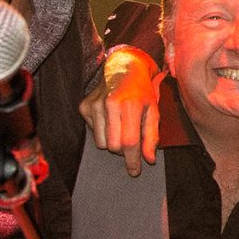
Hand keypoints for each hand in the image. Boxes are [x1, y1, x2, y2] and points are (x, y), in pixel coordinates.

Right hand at [81, 46, 162, 177]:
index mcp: (129, 105)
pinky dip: (104, 132)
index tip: (134, 171)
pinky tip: (111, 118)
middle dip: (124, 151)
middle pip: (114, 146)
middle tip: (132, 143)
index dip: (133, 160)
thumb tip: (149, 159)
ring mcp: (94, 105)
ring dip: (113, 142)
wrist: (123, 67)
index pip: (129, 142)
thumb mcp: (154, 111)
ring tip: (122, 127)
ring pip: (102, 143)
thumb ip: (152, 136)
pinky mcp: (84, 106)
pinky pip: (94, 133)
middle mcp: (109, 104)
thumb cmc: (142, 91)